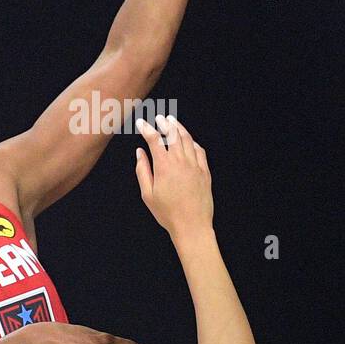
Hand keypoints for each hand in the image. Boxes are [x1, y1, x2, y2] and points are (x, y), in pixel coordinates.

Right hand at [135, 114, 213, 240]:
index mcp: (164, 166)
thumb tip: (139, 153)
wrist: (192, 225)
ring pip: (187, 139)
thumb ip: (142, 171)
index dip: (146, 128)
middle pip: (173, 134)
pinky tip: (189, 140)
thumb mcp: (148, 194)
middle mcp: (180, 161)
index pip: (154, 139)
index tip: (141, 123)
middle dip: (165, 123)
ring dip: (179, 128)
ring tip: (173, 122)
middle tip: (159, 118)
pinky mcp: (205, 171)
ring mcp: (195, 165)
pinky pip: (199, 151)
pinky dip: (193, 142)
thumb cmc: (168, 213)